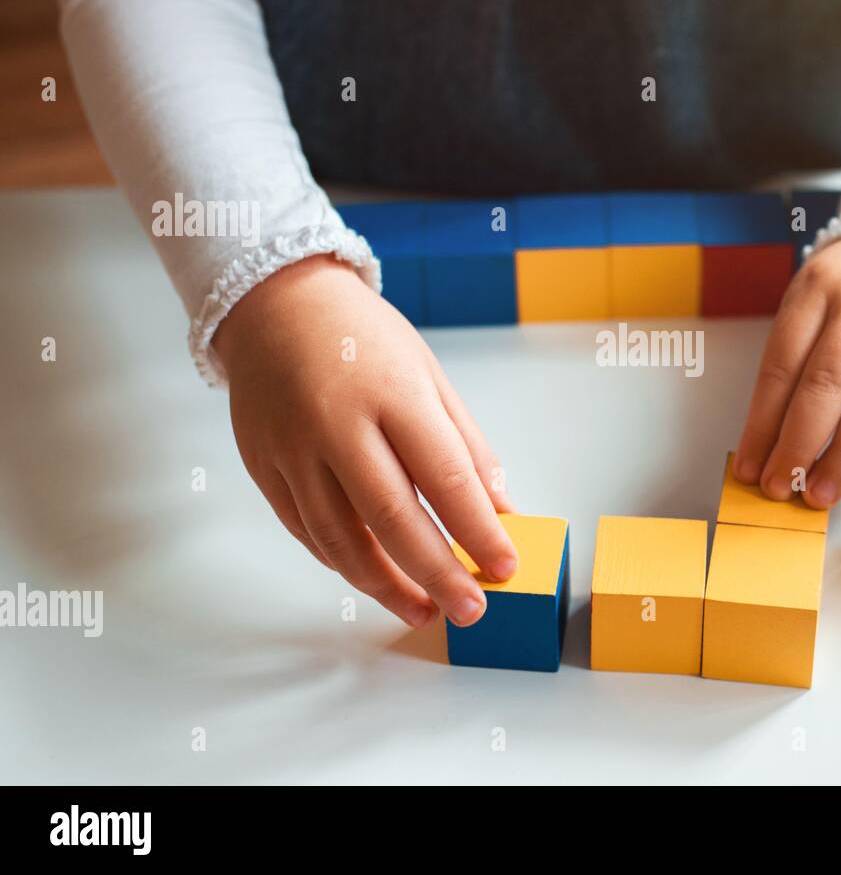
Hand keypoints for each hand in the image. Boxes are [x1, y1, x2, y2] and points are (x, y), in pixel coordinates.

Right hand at [212, 255, 518, 627]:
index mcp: (391, 393)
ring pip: (339, 538)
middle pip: (390, 518)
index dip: (478, 531)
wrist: (275, 303)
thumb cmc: (364, 337)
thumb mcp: (429, 376)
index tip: (504, 567)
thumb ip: (466, 446)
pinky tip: (375, 579)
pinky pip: (306, 531)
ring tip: (424, 609)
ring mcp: (291, 448)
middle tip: (471, 610)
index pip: (445, 477)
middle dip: (437, 573)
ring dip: (386, 585)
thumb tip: (501, 511)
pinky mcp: (262, 466)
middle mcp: (336, 423)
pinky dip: (343, 563)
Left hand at [733, 234, 840, 507]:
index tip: (752, 468)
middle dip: (800, 444)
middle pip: (828, 381)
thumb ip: (799, 359)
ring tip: (824, 490)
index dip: (763, 423)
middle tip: (783, 488)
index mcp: (818, 287)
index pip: (782, 364)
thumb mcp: (816, 299)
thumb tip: (772, 441)